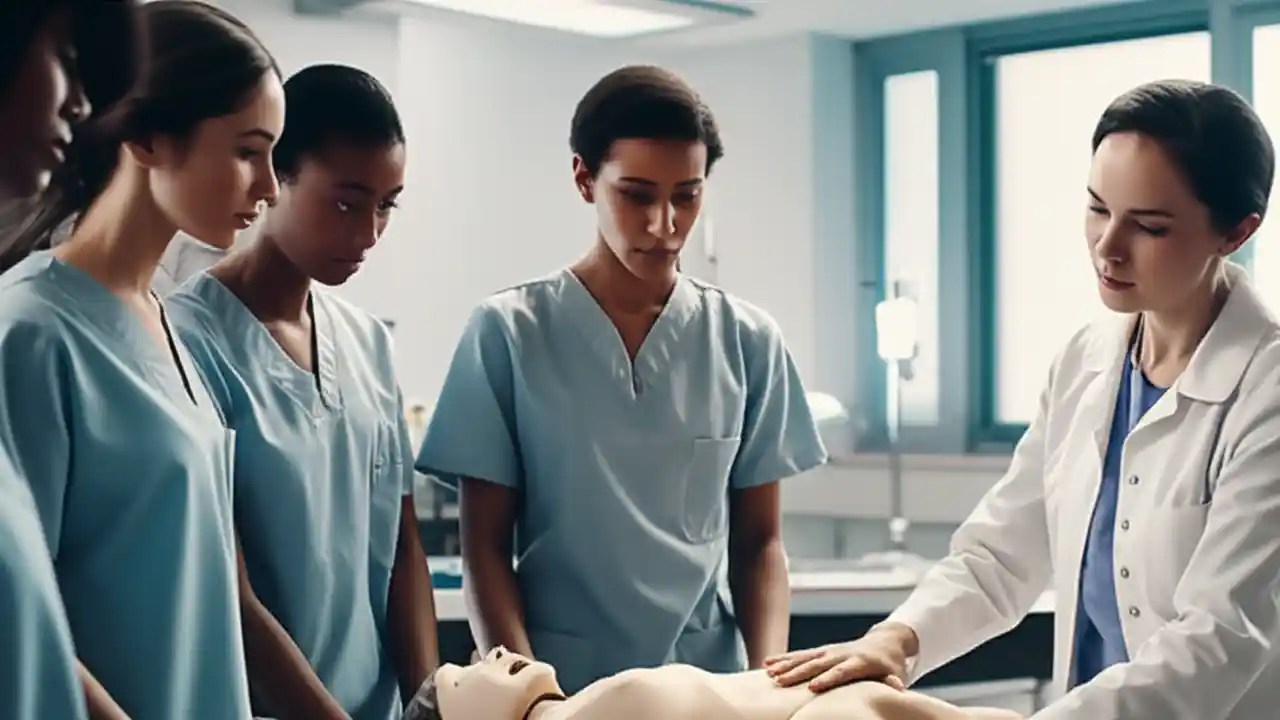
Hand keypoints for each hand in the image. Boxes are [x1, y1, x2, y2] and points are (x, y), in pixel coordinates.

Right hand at [764, 622, 917, 692]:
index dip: (828, 678)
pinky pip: (800, 654)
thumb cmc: (891, 666)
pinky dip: (784, 658)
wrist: (886, 642)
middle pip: (818, 663)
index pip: (842, 671)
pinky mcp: (822, 651)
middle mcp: (842, 654)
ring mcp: (830, 651)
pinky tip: (767, 663)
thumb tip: (898, 689)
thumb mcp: (896, 674)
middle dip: (798, 672)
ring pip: (805, 657)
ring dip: (786, 664)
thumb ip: (893, 682)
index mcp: (860, 662)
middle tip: (780, 681)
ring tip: (768, 672)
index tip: (813, 687)